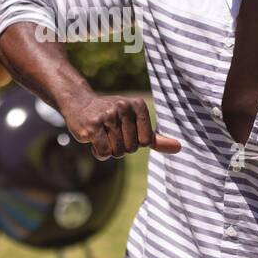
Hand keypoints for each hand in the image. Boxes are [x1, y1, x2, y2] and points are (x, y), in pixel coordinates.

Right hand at [62, 92, 181, 159]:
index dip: (134, 142)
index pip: (146, 142)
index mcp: (138, 105)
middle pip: (131, 148)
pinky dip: (99, 153)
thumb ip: (156, 138)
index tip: (124, 130)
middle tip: (109, 132)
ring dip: (109, 150)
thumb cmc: (111, 116)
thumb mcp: (135, 123)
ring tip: (101, 134)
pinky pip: (104, 153)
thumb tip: (179, 148)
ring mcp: (108, 116)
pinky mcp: (93, 126)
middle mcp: (124, 107)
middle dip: (120, 147)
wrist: (79, 103)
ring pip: (117, 152)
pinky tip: (93, 140)